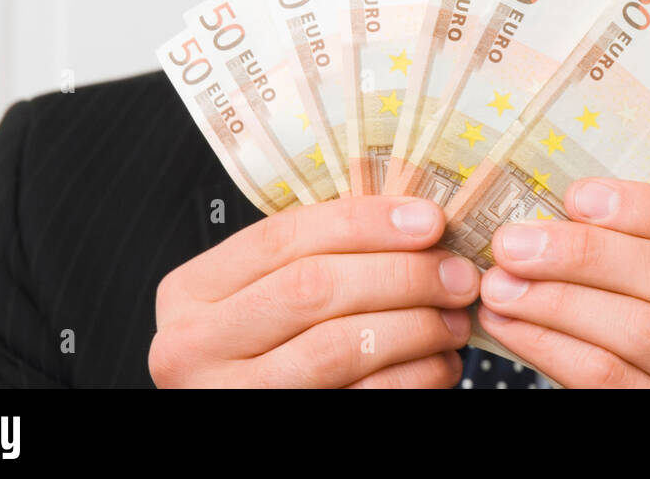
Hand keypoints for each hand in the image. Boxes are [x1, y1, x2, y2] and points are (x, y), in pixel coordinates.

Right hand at [149, 195, 479, 387]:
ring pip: (337, 347)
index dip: (364, 223)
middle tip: (457, 275)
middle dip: (400, 275)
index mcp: (192, 291)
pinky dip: (412, 377)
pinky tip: (439, 362)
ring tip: (454, 319)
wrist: (241, 406)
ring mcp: (232, 395)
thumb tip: (414, 219)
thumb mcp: (262, 291)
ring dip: (414, 328)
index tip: (429, 220)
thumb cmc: (263, 346)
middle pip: (314, 288)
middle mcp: (195, 345)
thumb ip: (317, 254)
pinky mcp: (277, 431)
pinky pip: (360, 398)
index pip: (283, 237)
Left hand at [476, 179, 649, 387]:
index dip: (646, 210)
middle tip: (517, 241)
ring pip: (638, 331)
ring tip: (502, 283)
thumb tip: (570, 209)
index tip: (578, 197)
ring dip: (556, 302)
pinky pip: (610, 381)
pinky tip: (515, 326)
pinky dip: (551, 347)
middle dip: (584, 254)